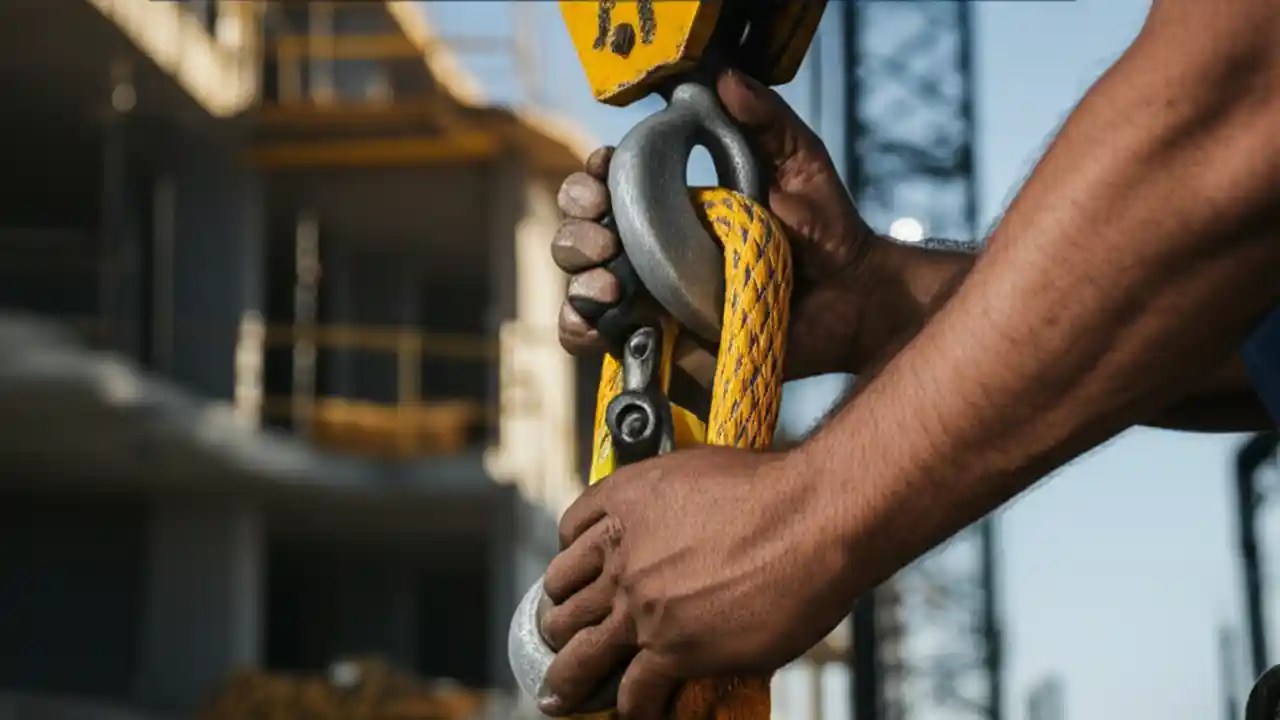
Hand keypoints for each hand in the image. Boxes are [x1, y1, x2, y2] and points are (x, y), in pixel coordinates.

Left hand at [535, 446, 853, 719]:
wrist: (814, 517)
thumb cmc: (776, 488)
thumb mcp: (698, 469)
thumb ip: (671, 500)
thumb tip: (677, 518)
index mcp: (625, 503)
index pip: (570, 534)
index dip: (570, 560)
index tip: (574, 577)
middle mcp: (622, 554)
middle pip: (563, 597)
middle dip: (560, 619)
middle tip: (560, 636)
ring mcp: (643, 605)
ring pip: (579, 650)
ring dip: (568, 675)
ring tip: (560, 692)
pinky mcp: (673, 648)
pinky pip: (632, 690)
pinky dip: (630, 707)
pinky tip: (635, 712)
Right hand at [554, 69, 896, 379]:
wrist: (850, 300)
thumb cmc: (827, 230)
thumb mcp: (800, 162)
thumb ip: (765, 118)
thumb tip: (724, 79)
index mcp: (672, 203)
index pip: (608, 183)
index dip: (593, 176)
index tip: (605, 172)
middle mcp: (651, 248)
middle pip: (580, 229)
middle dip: (577, 226)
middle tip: (606, 237)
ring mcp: (650, 296)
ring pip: (578, 281)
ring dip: (578, 276)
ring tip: (611, 280)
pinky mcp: (657, 341)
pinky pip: (596, 336)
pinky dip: (580, 326)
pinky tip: (604, 316)